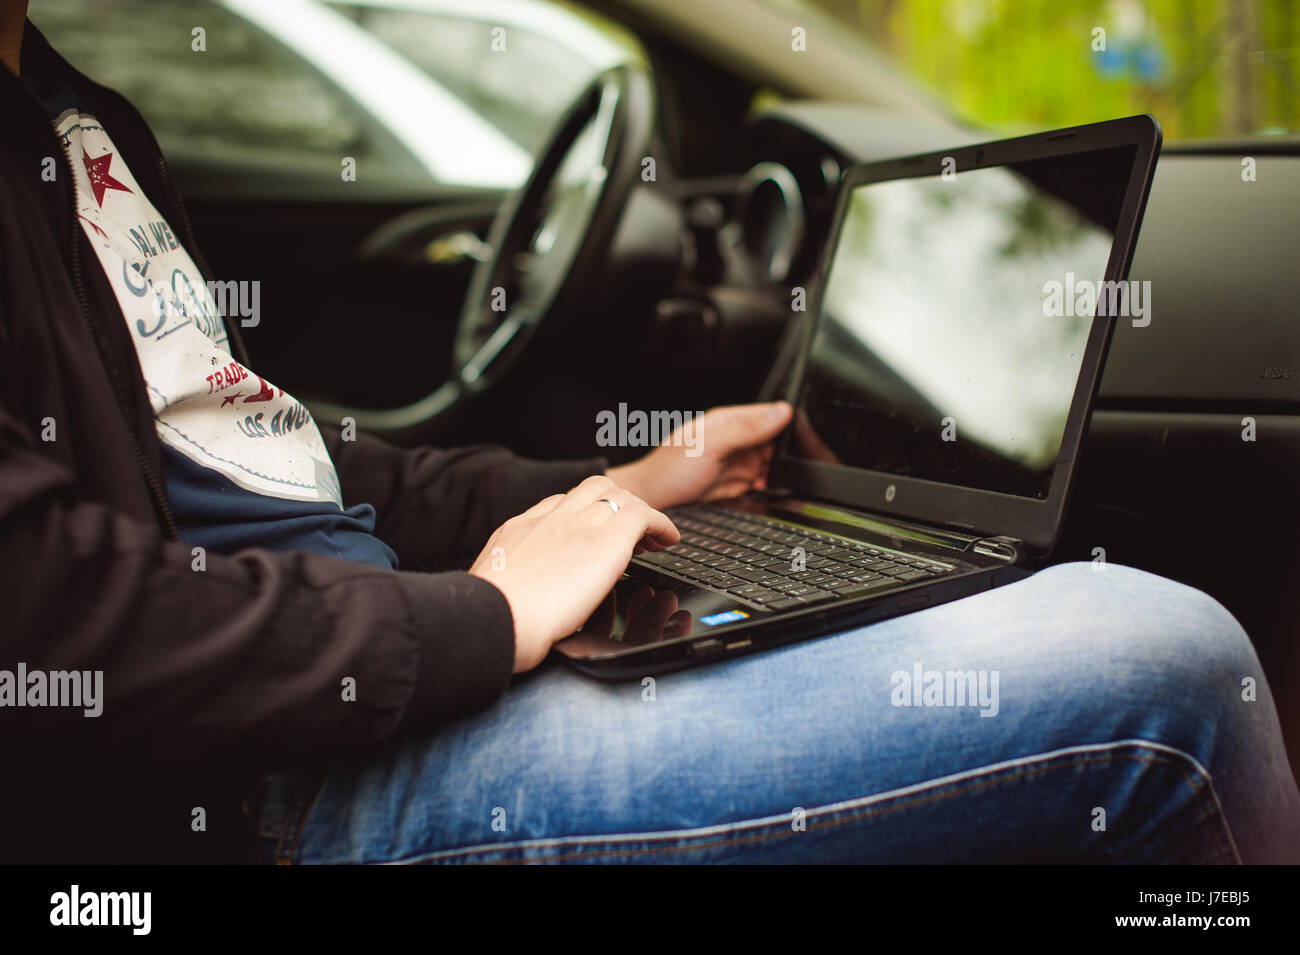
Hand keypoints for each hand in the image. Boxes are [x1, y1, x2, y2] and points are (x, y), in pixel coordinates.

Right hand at [468, 475, 679, 672]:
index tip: (594, 532)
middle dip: (615, 505)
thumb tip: (523, 598)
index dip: (583, 515)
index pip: (559, 505)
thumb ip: (513, 582)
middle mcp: (551, 518)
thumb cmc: (493, 618)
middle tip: (630, 532)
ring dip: (639, 514)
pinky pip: (643, 515)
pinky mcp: (607, 538)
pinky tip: (669, 540)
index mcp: (521, 529)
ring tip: (653, 538)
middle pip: (592, 490)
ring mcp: (579, 523)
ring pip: (619, 497)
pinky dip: (661, 524)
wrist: (496, 617)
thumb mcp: (494, 589)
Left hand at [605, 401, 792, 509]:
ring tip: (770, 474)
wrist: (652, 500)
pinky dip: (768, 485)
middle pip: (775, 440)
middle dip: (784, 451)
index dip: (788, 423)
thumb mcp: (710, 444)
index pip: (771, 414)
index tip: (801, 437)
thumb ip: (746, 429)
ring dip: (777, 470)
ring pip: (771, 462)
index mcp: (731, 421)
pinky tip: (762, 487)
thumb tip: (781, 412)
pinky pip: (762, 482)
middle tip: (786, 462)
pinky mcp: (738, 482)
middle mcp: (737, 439)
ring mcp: (738, 461)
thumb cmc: (669, 469)